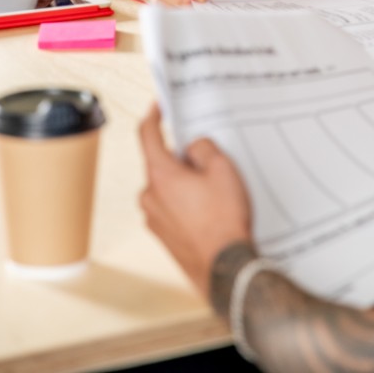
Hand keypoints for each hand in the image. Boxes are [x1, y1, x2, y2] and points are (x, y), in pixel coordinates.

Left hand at [139, 104, 252, 295]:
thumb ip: (203, 148)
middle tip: (208, 160)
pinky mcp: (164, 238)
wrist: (226, 268)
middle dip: (182, 158)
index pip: (147, 135)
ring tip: (215, 191)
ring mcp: (155, 220)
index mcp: (160, 175)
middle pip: (161, 164)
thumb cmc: (223, 221)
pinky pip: (172, 209)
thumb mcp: (222, 169)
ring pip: (168, 188)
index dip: (153, 116)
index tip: (158, 106)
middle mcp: (150, 198)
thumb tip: (192, 149)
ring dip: (186, 184)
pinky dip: (187, 204)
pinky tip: (210, 210)